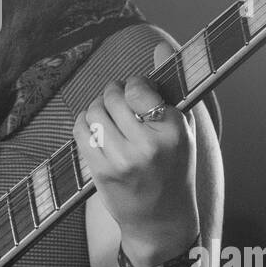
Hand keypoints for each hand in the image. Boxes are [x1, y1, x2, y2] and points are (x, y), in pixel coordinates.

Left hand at [73, 41, 199, 262]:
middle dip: (113, 94)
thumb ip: (172, 88)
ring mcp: (121, 159)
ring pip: (94, 111)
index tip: (139, 93)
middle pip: (113, 96)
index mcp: (173, 131)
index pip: (139, 87)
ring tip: (110, 119)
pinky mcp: (100, 171)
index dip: (135, 86)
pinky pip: (81, 130)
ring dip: (98, 108)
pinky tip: (97, 131)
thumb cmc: (175, 170)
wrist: (161, 221)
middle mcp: (147, 144)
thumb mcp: (184, 129)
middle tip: (120, 104)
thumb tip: (159, 45)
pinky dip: (85, 124)